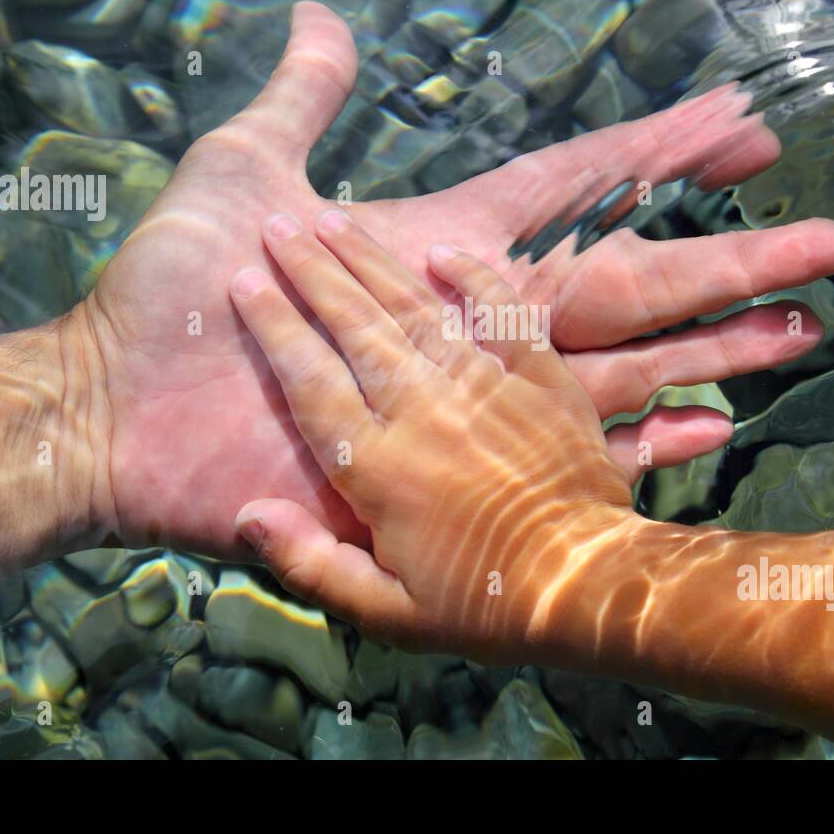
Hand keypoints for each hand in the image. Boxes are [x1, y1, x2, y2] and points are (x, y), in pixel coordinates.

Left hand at [75, 1, 833, 558]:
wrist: (129, 407)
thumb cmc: (180, 291)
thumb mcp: (242, 172)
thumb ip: (300, 99)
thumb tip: (322, 12)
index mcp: (443, 248)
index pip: (577, 187)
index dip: (659, 151)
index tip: (736, 120)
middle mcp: (477, 321)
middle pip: (631, 277)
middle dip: (730, 254)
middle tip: (825, 236)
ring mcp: (474, 394)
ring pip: (627, 365)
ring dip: (718, 347)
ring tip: (802, 330)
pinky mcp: (453, 461)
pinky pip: (571, 453)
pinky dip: (646, 439)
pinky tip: (716, 426)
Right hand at [229, 207, 637, 659]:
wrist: (589, 583)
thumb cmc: (482, 604)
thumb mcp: (386, 613)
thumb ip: (310, 561)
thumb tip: (246, 513)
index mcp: (377, 468)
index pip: (310, 380)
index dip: (274, 326)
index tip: (244, 280)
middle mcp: (424, 411)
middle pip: (355, 327)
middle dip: (312, 272)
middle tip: (278, 225)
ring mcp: (485, 387)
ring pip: (415, 310)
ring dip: (371, 261)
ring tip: (334, 220)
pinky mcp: (541, 378)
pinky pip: (501, 314)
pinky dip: (472, 278)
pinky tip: (440, 251)